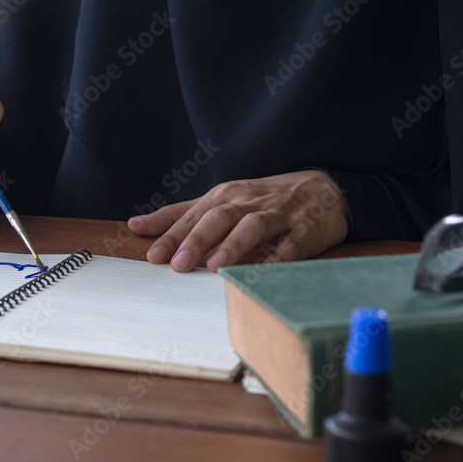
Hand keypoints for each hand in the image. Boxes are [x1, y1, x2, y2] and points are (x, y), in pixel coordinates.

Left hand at [127, 170, 348, 271]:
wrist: (326, 189)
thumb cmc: (264, 200)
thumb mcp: (220, 201)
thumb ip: (179, 214)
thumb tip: (136, 225)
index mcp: (226, 196)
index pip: (193, 215)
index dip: (172, 235)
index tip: (153, 256)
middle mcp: (249, 202)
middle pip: (219, 217)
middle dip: (197, 240)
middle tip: (178, 265)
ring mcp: (278, 215)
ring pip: (252, 226)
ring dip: (233, 245)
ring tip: (215, 266)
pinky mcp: (306, 230)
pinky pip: (290, 245)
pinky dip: (276, 258)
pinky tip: (263, 272)